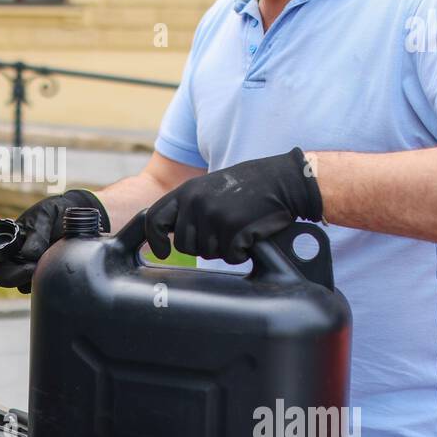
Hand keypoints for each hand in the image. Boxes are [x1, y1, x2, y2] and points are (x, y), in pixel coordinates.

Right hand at [0, 189, 109, 292]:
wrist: (79, 220)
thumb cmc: (55, 214)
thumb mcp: (45, 216)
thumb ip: (35, 234)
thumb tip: (29, 257)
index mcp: (4, 239)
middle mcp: (11, 257)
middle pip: (1, 276)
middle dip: (14, 275)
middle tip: (33, 268)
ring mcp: (25, 270)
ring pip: (21, 284)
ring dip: (33, 275)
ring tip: (52, 255)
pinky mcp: (41, 279)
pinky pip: (38, 287)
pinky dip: (46, 278)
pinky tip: (58, 265)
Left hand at [144, 147, 322, 262]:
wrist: (281, 181)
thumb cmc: (247, 187)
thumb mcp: (209, 188)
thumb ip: (188, 206)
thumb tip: (170, 233)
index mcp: (187, 191)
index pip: (154, 218)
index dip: (155, 240)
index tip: (162, 252)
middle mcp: (196, 202)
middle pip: (184, 245)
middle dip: (202, 247)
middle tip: (222, 233)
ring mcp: (214, 215)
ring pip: (208, 253)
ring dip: (224, 249)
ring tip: (238, 228)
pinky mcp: (234, 228)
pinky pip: (230, 256)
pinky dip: (241, 252)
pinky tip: (249, 236)